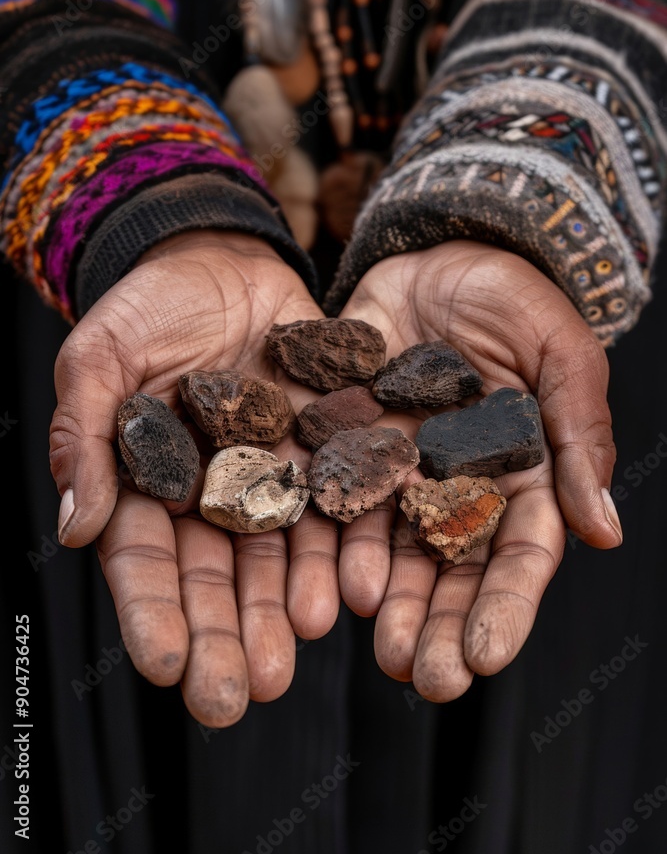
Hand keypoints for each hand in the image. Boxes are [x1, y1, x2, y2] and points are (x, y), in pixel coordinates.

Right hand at [49, 231, 338, 725]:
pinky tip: (352, 586)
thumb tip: (76, 526)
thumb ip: (86, 433)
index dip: (154, 616)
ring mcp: (273, 477)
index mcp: (149, 486)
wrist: (222, 261)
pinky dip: (343, 545)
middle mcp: (214, 496)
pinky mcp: (325, 449)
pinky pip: (338, 503)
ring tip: (300, 648)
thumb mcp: (100, 356)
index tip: (167, 666)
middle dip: (228, 636)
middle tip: (240, 694)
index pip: (147, 564)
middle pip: (219, 579)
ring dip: (288, 607)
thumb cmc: (147, 306)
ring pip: (280, 555)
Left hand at [336, 240, 618, 700]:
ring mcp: (397, 470)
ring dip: (385, 603)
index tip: (485, 656)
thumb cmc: (513, 298)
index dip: (505, 606)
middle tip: (424, 679)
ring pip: (391, 551)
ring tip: (376, 648)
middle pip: (450, 570)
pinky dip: (332, 542)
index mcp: (518, 475)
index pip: (517, 555)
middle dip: (439, 625)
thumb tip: (603, 533)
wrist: (438, 253)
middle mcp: (455, 485)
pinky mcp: (345, 444)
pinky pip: (336, 499)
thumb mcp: (559, 354)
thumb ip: (577, 436)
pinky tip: (325, 582)